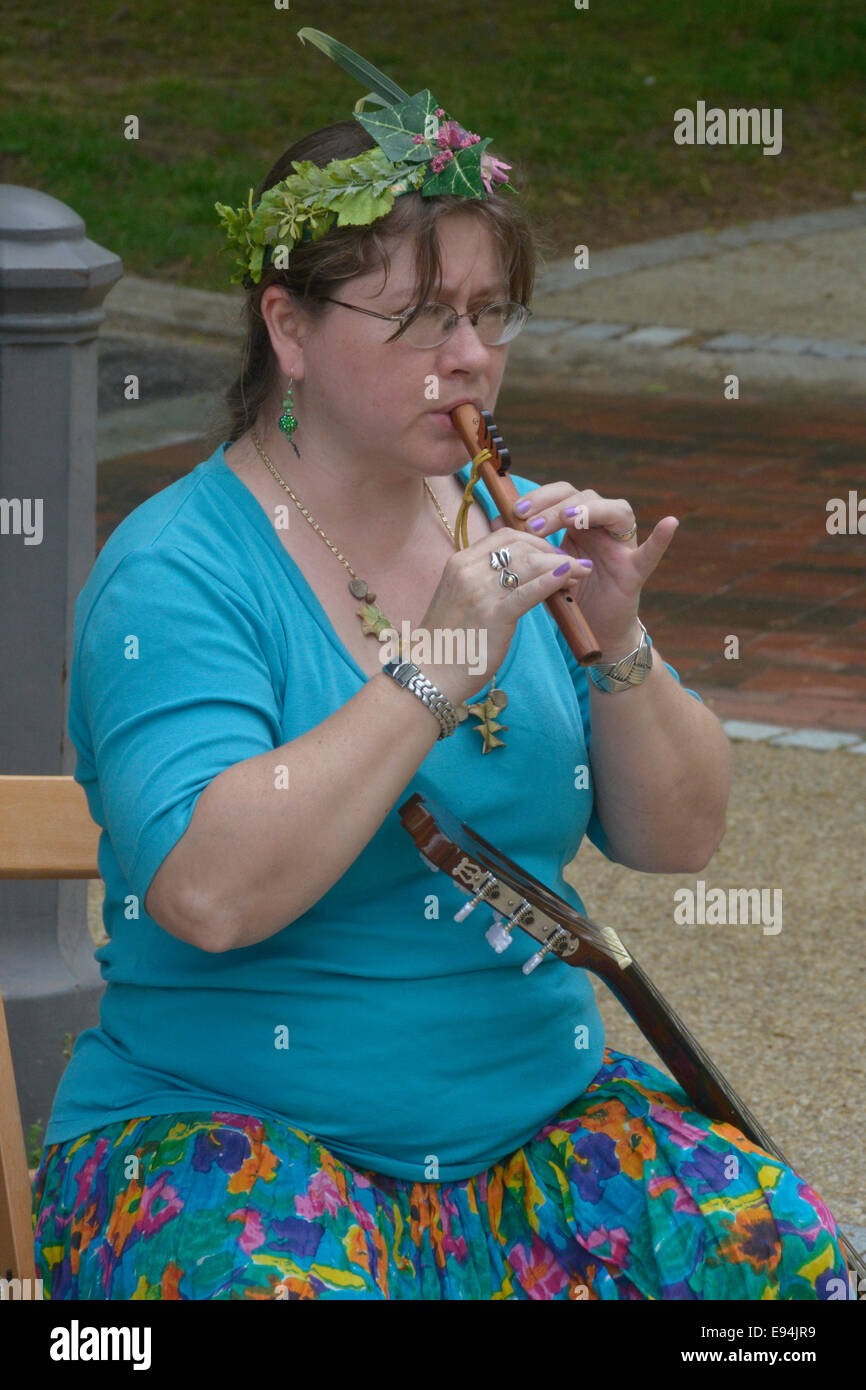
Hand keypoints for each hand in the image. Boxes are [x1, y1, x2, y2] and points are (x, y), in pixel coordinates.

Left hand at [493, 483, 678, 656]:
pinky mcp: (634, 572)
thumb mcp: (541, 567)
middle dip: (556, 505)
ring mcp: (621, 546)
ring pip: (615, 510)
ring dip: (590, 512)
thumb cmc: (566, 596)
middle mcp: (602, 528)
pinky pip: (650, 552)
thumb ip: (525, 544)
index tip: (515, 511)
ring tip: (569, 522)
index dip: (540, 497)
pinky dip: (661, 539)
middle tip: (531, 522)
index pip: (561, 494)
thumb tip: (495, 517)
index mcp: (578, 524)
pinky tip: (670, 523)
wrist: (590, 632)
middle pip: (585, 497)